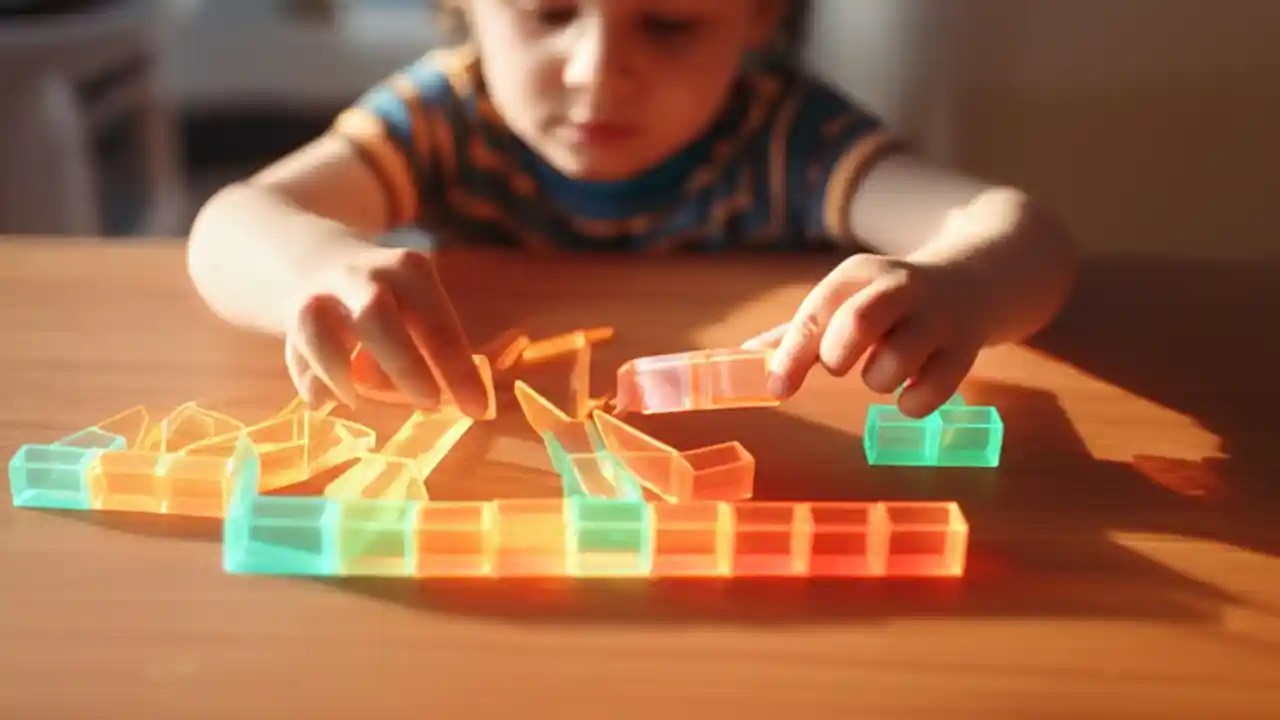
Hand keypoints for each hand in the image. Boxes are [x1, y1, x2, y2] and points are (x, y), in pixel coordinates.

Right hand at [283, 244, 489, 417]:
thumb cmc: (388, 299)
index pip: (438, 325)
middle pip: (376, 318)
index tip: (478, 410)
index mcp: (410, 272)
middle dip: (404, 366)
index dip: (458, 372)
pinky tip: (326, 403)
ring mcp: (322, 295)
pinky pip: (297, 351)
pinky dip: (311, 381)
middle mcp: (363, 277)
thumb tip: (466, 403)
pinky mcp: (292, 317)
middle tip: (429, 403)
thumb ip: (435, 351)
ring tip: (356, 401)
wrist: (316, 260)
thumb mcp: (417, 308)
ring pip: (318, 332)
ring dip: (338, 371)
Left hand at [743, 254, 984, 417]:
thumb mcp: (845, 302)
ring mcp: (937, 317)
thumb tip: (741, 360)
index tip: (777, 389)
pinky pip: (931, 393)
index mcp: (858, 274)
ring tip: (886, 370)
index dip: (791, 355)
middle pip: (856, 324)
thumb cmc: (891, 302)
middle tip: (843, 364)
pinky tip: (915, 386)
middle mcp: (899, 288)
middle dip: (839, 357)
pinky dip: (913, 404)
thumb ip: (796, 333)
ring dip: (878, 381)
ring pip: (895, 362)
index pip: (815, 312)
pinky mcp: (966, 349)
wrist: (975, 281)